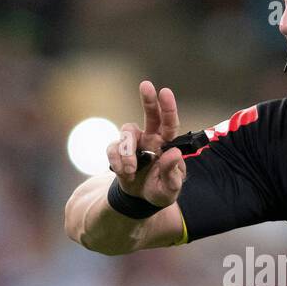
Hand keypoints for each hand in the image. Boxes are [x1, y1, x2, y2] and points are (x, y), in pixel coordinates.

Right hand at [105, 80, 185, 207]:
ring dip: (127, 151)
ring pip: (127, 132)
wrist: (140, 200)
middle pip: (150, 115)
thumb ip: (172, 172)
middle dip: (148, 100)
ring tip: (130, 170)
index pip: (169, 124)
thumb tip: (174, 153)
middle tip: (146, 85)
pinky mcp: (118, 151)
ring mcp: (133, 143)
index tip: (165, 92)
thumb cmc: (160, 191)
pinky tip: (123, 172)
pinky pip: (113, 148)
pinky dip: (116, 161)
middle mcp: (151, 139)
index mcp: (166, 144)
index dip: (168, 108)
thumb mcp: (170, 188)